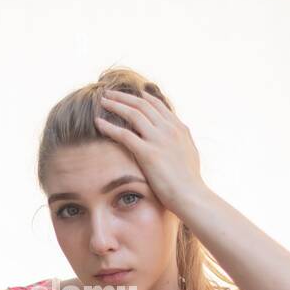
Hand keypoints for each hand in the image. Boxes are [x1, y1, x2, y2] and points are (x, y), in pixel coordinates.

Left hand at [94, 88, 209, 212]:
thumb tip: (178, 136)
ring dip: (115, 105)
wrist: (191, 196)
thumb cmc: (190, 182)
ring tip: (102, 101)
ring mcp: (158, 139)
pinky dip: (109, 126)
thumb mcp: (190, 154)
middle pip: (142, 105)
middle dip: (124, 97)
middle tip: (109, 93)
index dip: (141, 98)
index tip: (129, 94)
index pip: (157, 105)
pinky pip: (124, 134)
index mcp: (179, 128)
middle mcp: (169, 129)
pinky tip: (98, 122)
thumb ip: (182, 141)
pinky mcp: (148, 153)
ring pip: (133, 114)